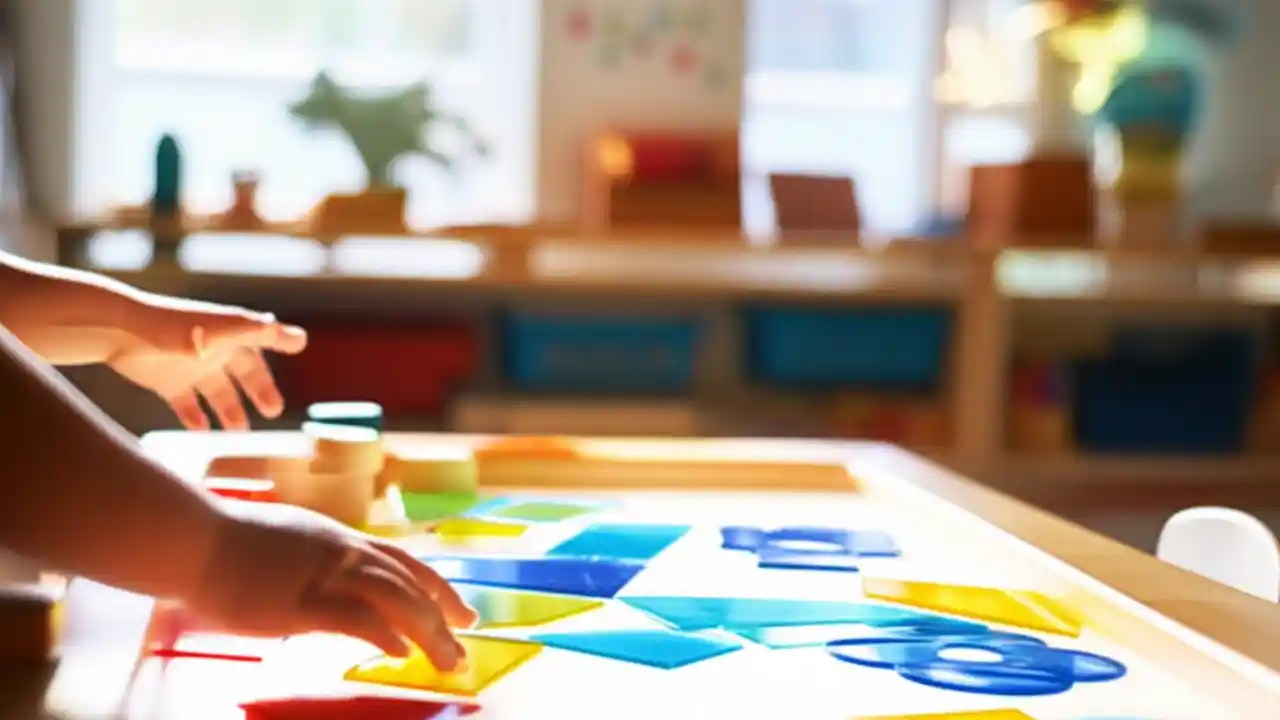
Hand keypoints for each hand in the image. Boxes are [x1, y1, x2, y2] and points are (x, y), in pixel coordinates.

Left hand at [106, 296, 306, 429]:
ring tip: (239, 430)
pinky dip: (194, 418)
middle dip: (259, 390)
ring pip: (217, 392)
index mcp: (231, 334)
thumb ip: (265, 336)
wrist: (123, 332)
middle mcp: (214, 350)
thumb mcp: (227, 331)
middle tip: (273, 411)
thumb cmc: (179, 328)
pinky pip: (186, 404)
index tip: (298, 348)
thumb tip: (302, 339)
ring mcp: (190, 367)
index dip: (280, 344)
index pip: (262, 341)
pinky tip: (202, 431)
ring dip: (229, 410)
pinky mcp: (167, 382)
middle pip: (243, 372)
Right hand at [192, 503, 477, 669]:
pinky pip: (353, 617)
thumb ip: (319, 562)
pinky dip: (383, 633)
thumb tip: (334, 585)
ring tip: (447, 659)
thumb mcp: (291, 544)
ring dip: (427, 630)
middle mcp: (342, 552)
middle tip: (466, 642)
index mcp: (341, 539)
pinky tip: (400, 652)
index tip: (462, 610)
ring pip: (394, 598)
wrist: (194, 537)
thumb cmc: (230, 544)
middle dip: (444, 614)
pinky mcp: (300, 601)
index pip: (404, 562)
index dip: (438, 587)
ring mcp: (323, 574)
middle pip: (409, 582)